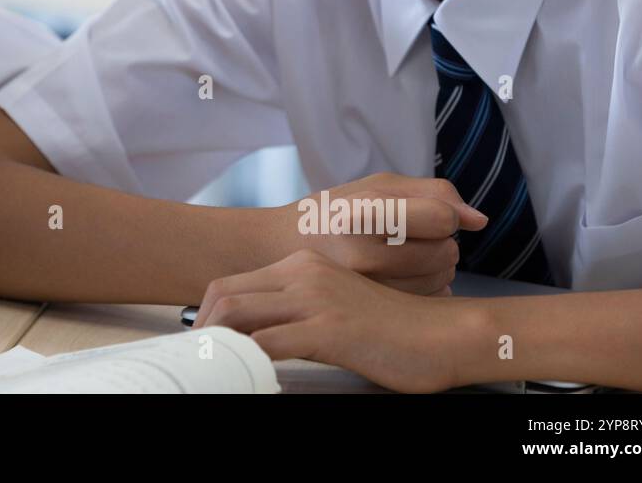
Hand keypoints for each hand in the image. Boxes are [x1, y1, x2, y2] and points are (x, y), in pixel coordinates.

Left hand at [197, 249, 477, 392]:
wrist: (445, 335)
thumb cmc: (395, 329)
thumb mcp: (337, 308)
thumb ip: (302, 313)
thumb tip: (265, 337)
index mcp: (303, 266)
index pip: (234, 284)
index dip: (208, 312)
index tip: (201, 340)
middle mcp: (303, 273)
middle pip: (225, 294)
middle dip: (200, 326)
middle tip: (195, 358)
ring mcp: (314, 299)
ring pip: (238, 312)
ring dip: (215, 341)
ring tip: (209, 367)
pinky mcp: (328, 329)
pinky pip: (268, 343)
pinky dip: (245, 361)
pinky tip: (244, 376)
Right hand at [273, 173, 486, 294]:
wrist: (278, 251)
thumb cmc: (333, 213)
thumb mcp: (374, 186)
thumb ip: (432, 194)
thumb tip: (480, 221)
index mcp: (364, 214)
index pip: (441, 219)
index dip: (440, 216)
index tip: (423, 216)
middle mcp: (363, 255)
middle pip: (446, 252)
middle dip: (438, 243)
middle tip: (406, 238)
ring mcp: (366, 290)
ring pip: (442, 279)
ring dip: (434, 267)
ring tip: (399, 256)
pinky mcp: (371, 313)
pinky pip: (429, 301)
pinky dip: (425, 289)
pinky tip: (399, 279)